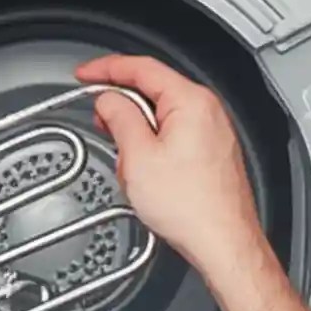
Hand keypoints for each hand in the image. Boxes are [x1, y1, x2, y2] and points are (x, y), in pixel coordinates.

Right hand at [76, 55, 264, 274]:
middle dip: (122, 107)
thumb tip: (109, 101)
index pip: (142, 68)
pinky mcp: (211, 151)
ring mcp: (212, 131)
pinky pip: (175, 134)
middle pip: (153, 90)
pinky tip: (144, 171)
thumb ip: (120, 118)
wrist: (223, 242)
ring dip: (136, 132)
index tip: (86, 74)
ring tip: (128, 162)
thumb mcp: (138, 158)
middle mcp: (207, 110)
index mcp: (190, 102)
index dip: (107, 68)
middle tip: (100, 121)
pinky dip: (153, 145)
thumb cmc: (191, 207)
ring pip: (162, 116)